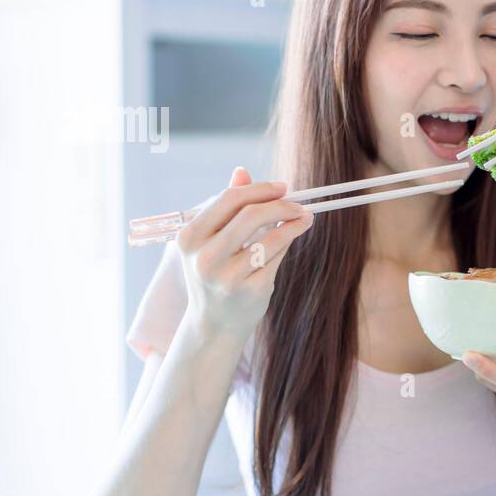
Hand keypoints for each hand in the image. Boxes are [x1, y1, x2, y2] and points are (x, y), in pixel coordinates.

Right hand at [176, 166, 313, 337]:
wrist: (214, 324)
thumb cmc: (215, 272)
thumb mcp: (211, 240)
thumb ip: (227, 206)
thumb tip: (242, 171)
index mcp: (189, 237)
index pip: (229, 200)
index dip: (260, 190)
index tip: (283, 187)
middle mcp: (205, 257)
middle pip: (251, 215)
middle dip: (282, 205)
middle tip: (299, 204)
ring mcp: (228, 277)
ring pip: (270, 237)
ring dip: (294, 223)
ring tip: (305, 218)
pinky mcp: (250, 291)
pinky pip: (277, 258)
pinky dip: (287, 245)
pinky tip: (292, 238)